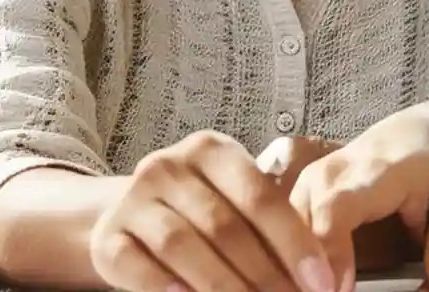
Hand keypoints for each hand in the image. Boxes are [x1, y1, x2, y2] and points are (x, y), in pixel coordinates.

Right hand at [89, 130, 336, 291]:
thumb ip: (270, 229)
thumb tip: (318, 277)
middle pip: (225, 227)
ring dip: (223, 286)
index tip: (320, 283)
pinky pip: (138, 266)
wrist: (130, 212)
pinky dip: (167, 288)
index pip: (261, 197)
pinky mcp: (108, 236)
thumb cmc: (199, 210)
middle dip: (265, 275)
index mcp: (212, 151)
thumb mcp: (233, 202)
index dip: (294, 243)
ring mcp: (134, 200)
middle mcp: (169, 166)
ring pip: (183, 246)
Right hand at [289, 102, 428, 291]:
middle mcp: (335, 170)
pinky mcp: (301, 187)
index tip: (335, 291)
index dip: (330, 252)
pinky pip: (279, 222)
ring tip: (304, 290)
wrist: (420, 131)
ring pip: (281, 221)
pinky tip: (295, 280)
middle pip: (299, 219)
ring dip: (287, 260)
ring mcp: (312, 176)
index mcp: (376, 171)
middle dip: (300, 265)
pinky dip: (283, 251)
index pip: (337, 209)